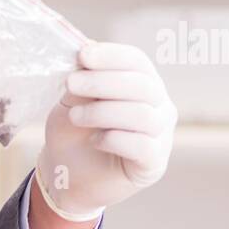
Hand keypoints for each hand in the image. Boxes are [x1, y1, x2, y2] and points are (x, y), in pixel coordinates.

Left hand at [35, 40, 176, 219]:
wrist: (68, 176)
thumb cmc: (74, 133)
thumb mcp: (71, 102)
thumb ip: (81, 81)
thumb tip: (85, 52)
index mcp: (142, 83)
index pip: (137, 61)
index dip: (111, 55)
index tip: (83, 55)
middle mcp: (159, 106)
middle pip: (143, 85)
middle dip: (102, 81)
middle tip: (71, 84)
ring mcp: (161, 135)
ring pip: (142, 115)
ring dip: (103, 112)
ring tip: (76, 117)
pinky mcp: (154, 163)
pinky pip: (142, 145)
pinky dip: (114, 139)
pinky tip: (95, 141)